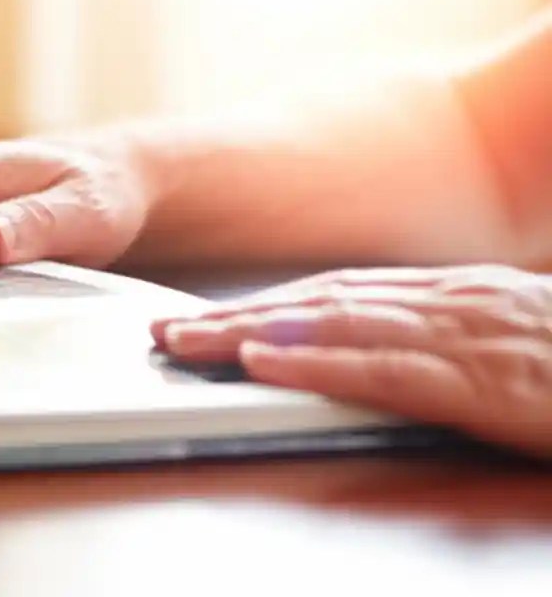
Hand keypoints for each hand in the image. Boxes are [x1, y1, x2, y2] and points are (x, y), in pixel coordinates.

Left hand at [153, 264, 551, 457]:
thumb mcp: (509, 348)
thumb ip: (441, 345)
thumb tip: (368, 348)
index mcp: (454, 295)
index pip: (337, 293)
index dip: (262, 304)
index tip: (198, 319)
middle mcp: (454, 301)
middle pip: (322, 301)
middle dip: (236, 316)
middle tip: (162, 331)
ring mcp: (473, 334)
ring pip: (342, 323)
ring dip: (255, 332)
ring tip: (189, 344)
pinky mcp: (494, 378)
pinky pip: (392, 367)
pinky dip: (324, 360)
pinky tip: (271, 362)